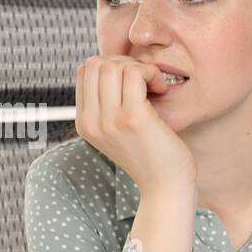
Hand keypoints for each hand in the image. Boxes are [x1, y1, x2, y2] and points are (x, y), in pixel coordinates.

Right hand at [74, 55, 195, 192]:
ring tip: (155, 86)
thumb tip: (111, 65)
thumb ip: (108, 105)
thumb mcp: (120, 131)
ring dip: (140, 67)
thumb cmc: (152, 156)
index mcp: (85, 123)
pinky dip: (151, 73)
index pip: (86, 72)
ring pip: (113, 65)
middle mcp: (91, 122)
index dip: (113, 67)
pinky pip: (134, 73)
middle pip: (96, 64)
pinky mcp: (132, 118)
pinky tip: (162, 89)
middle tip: (147, 82)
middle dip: (126, 63)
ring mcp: (109, 120)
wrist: (166, 188)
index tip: (135, 84)